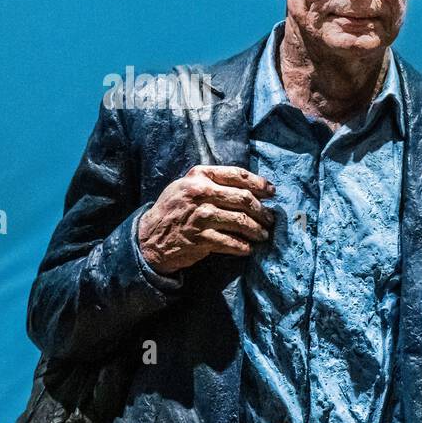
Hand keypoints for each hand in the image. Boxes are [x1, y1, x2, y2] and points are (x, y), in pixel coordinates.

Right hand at [137, 165, 275, 273]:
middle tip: (270, 219)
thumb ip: (214, 182)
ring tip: (263, 235)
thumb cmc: (175, 209)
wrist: (149, 236)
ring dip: (256, 230)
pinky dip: (243, 246)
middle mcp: (200, 193)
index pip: (237, 175)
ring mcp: (200, 216)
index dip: (259, 183)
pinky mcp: (200, 239)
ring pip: (241, 221)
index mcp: (199, 176)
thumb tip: (251, 187)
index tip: (272, 192)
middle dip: (262, 210)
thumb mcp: (187, 186)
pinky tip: (248, 248)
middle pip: (243, 199)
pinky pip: (231, 242)